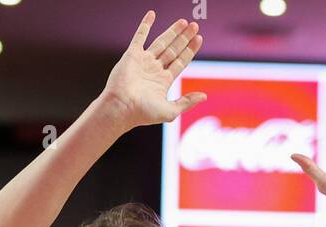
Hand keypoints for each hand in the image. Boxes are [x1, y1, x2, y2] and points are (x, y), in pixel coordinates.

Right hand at [100, 11, 205, 130]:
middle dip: (184, 38)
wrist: (122, 107)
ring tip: (184, 21)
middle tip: (195, 26)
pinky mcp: (132, 54)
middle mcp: (154, 69)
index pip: (180, 61)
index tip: (199, 38)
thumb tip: (204, 97)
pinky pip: (139, 36)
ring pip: (161, 41)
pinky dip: (145, 24)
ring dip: (172, 31)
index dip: (190, 50)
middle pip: (173, 49)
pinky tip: (152, 14)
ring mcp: (143, 61)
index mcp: (163, 81)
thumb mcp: (170, 111)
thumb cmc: (143, 113)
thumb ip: (187, 102)